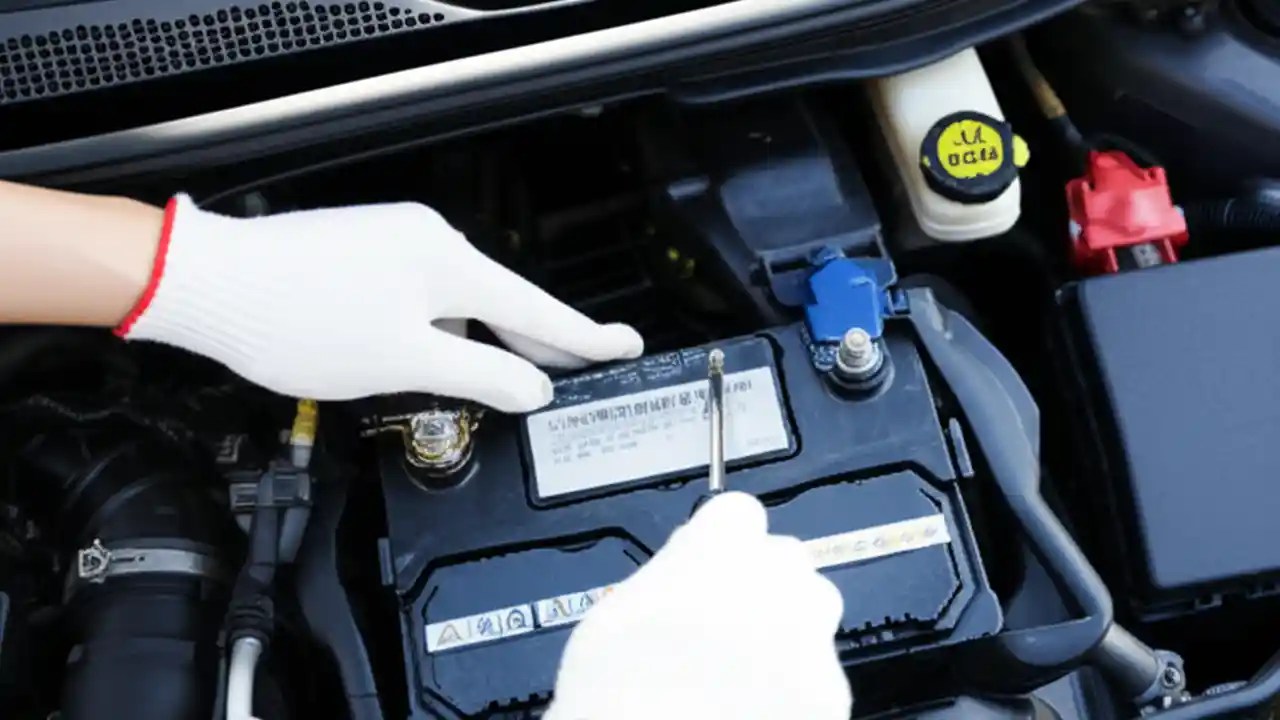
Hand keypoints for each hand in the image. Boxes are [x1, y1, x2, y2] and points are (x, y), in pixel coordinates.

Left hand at [116, 196, 642, 410]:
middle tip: (580, 365)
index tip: (625, 344)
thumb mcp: (403, 363)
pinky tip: (438, 357)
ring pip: (460, 301)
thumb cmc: (299, 319)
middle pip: (502, 300)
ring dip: (484, 339)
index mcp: (447, 262)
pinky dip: (445, 328)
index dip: (585, 336)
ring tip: (508, 379)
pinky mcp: (363, 254)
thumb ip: (479, 377)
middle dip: (540, 339)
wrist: (212, 286)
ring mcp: (392, 243)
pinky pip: (425, 294)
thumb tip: (532, 388)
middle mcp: (426, 241)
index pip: (535, 309)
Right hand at [545, 493, 851, 719]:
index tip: (707, 565)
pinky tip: (749, 707)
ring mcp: (811, 637)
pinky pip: (816, 678)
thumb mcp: (615, 612)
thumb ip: (667, 574)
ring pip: (808, 619)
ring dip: (780, 636)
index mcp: (720, 545)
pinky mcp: (830, 693)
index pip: (738, 513)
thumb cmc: (617, 693)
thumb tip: (682, 573)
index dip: (721, 542)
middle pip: (783, 564)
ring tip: (732, 676)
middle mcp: (777, 579)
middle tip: (717, 628)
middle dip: (759, 587)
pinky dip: (791, 691)